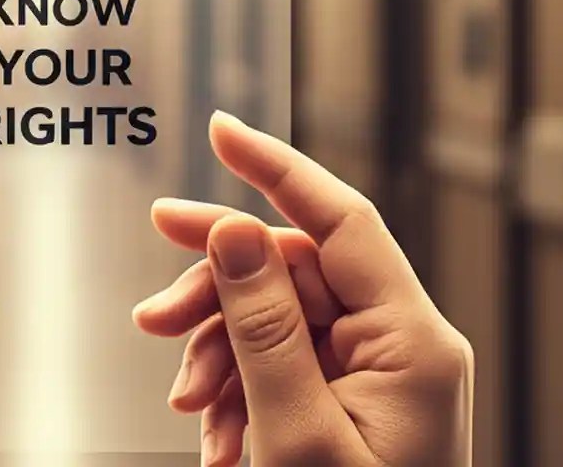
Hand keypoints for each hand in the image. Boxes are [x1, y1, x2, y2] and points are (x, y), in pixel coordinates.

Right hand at [134, 111, 472, 465]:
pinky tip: (208, 428)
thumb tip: (235, 232)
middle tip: (150, 315)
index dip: (277, 168)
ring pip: (272, 317)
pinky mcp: (342, 401)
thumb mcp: (294, 435)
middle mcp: (398, 344)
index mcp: (411, 340)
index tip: (219, 128)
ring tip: (183, 402)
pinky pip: (274, 362)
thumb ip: (263, 327)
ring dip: (215, 351)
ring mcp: (370, 374)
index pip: (341, 220)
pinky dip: (231, 386)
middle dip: (217, 291)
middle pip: (291, 272)